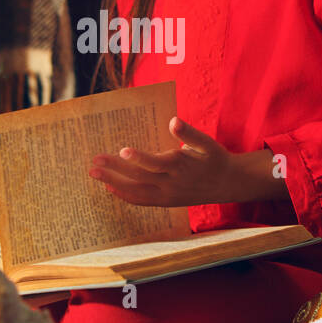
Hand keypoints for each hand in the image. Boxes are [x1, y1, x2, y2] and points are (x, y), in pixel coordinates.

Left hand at [89, 117, 286, 207]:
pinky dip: (125, 196)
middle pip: (139, 177)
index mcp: (181, 166)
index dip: (139, 158)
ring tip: (93, 174)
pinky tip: (109, 188)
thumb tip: (174, 121)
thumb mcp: (207, 144)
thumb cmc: (215, 159)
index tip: (122, 151)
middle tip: (94, 162)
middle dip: (115, 170)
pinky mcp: (166, 202)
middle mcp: (172, 183)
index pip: (156, 163)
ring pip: (137, 191)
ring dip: (113, 183)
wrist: (228, 184)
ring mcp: (167, 195)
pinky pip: (142, 201)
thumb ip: (189, 134)